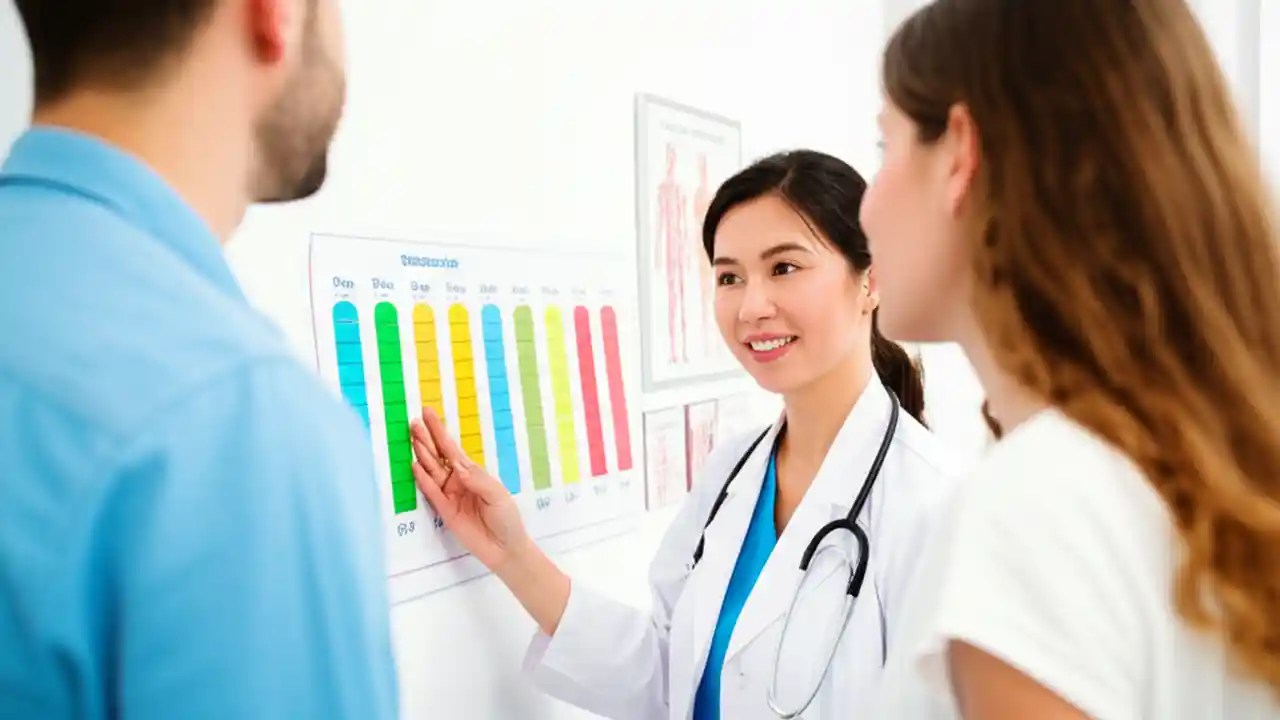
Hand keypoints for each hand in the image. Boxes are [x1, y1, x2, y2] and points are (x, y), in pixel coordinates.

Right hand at [410, 407, 530, 571]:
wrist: (505, 548)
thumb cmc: (506, 518)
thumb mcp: (497, 494)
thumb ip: (476, 479)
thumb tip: (457, 466)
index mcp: (473, 473)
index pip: (452, 449)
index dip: (440, 431)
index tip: (428, 414)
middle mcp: (458, 481)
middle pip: (438, 456)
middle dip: (426, 439)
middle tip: (413, 422)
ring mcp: (450, 495)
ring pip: (432, 471)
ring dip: (422, 455)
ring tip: (412, 437)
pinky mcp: (445, 511)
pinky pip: (431, 493)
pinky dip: (423, 480)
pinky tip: (414, 465)